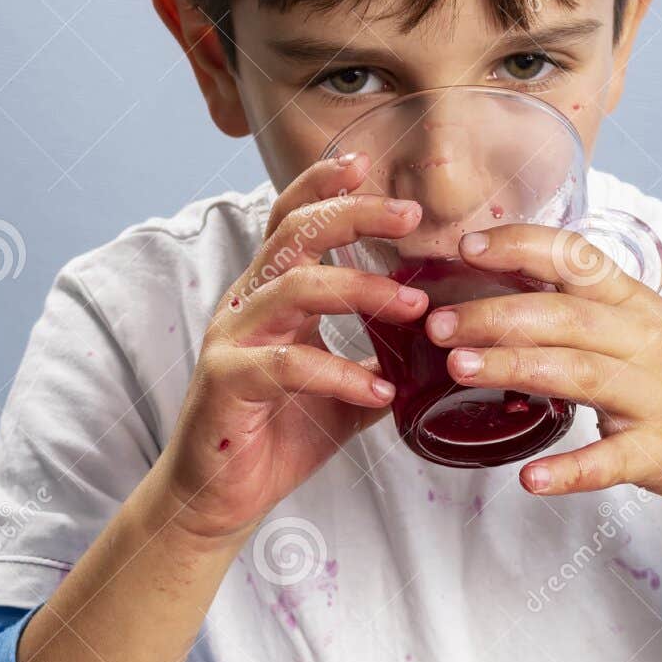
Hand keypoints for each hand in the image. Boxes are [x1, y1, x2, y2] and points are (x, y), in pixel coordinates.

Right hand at [155, 154, 425, 542]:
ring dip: (360, 292)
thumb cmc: (277, 437)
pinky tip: (379, 391)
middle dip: (354, 216)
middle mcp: (247, 307)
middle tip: (410, 215)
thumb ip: (382, 361)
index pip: (291, 222)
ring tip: (414, 309)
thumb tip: (441, 348)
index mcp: (270, 298)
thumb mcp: (342, 391)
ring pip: (294, 288)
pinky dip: (339, 373)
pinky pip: (285, 365)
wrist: (220, 497)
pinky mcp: (226, 384)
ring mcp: (232, 342)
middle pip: (294, 235)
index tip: (366, 164)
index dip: (323, 187)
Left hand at [425, 223, 661, 518]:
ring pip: (578, 375)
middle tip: (434, 322)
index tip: (468, 245)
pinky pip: (613, 461)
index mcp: (637, 306)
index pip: (577, 259)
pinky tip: (530, 479)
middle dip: (495, 314)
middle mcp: (644, 343)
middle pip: (564, 316)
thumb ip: (588, 311)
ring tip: (457, 368)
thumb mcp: (649, 328)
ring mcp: (655, 398)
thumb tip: (509, 292)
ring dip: (515, 367)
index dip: (522, 247)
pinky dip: (571, 471)